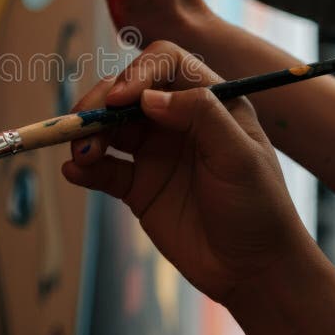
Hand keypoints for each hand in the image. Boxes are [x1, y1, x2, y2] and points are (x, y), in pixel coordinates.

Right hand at [62, 41, 309, 304]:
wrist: (253, 270)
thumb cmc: (259, 207)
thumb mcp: (239, 157)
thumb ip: (201, 116)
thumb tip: (149, 97)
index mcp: (209, 100)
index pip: (165, 63)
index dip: (138, 72)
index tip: (121, 100)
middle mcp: (178, 119)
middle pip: (127, 91)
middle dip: (101, 103)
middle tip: (84, 125)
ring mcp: (155, 152)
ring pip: (109, 127)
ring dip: (88, 134)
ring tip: (81, 154)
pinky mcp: (138, 186)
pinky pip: (104, 168)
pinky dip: (85, 167)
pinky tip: (75, 172)